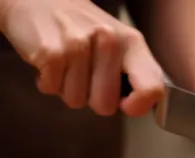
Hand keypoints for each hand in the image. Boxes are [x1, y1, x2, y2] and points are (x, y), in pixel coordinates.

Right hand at [0, 0, 164, 115]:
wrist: (41, 0)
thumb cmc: (85, 31)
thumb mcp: (120, 45)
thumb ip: (136, 75)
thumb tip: (141, 107)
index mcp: (133, 43)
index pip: (151, 88)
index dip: (139, 107)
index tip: (126, 105)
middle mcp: (110, 41)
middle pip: (105, 105)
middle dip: (92, 99)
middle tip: (86, 76)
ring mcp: (79, 45)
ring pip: (76, 101)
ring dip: (68, 88)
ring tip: (68, 64)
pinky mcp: (51, 51)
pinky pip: (52, 90)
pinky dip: (48, 82)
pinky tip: (52, 61)